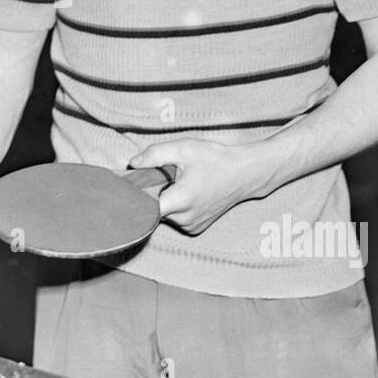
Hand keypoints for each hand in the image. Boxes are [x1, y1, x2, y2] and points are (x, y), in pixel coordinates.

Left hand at [129, 138, 280, 236]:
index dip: (136, 196)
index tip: (134, 184)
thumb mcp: (184, 148)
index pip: (144, 208)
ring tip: (180, 183)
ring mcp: (191, 226)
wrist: (244, 173)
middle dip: (153, 193)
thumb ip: (155, 155)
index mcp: (180, 201)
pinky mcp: (196, 229)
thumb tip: (133, 164)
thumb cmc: (215, 158)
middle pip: (153, 209)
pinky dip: (175, 207)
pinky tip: (187, 193)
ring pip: (164, 215)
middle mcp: (184, 219)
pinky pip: (175, 219)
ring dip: (165, 200)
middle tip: (164, 176)